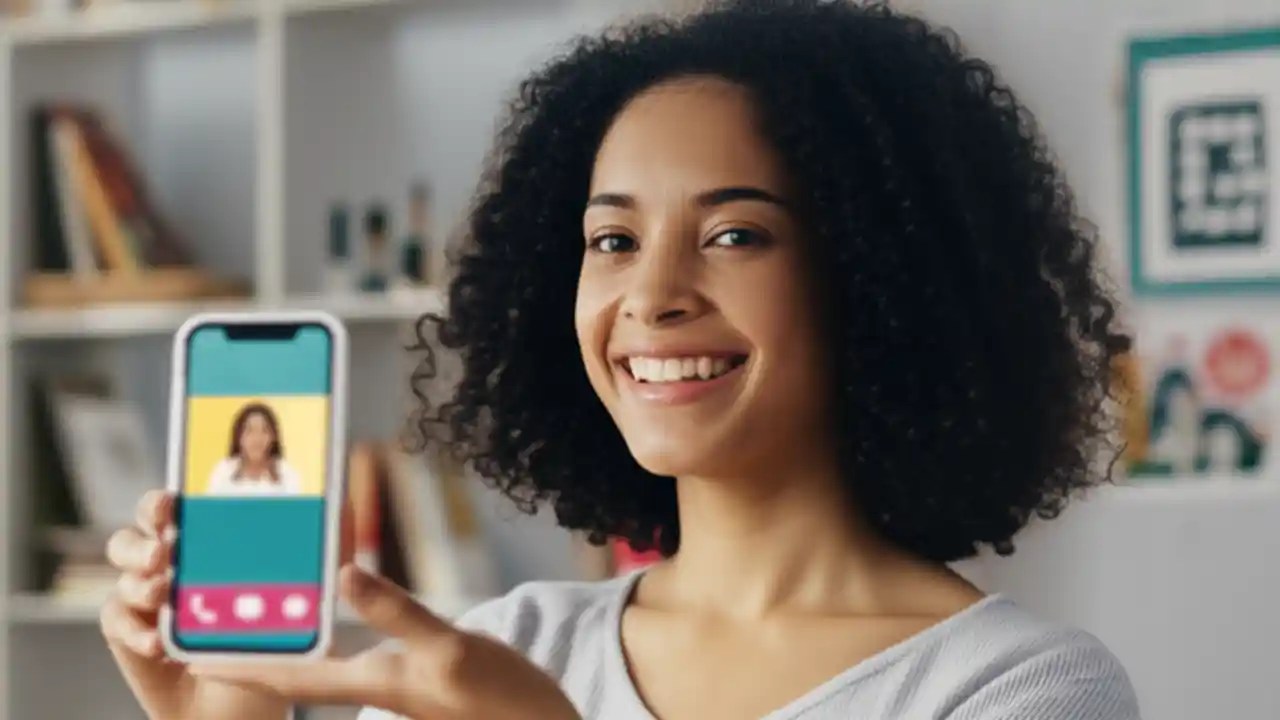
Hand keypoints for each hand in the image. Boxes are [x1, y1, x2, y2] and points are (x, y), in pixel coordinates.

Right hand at [99, 490, 298, 718]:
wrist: (239, 701)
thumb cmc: (270, 637)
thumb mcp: (302, 593)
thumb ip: (320, 551)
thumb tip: (343, 507)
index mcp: (200, 540)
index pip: (170, 508)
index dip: (162, 502)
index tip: (172, 503)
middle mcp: (165, 562)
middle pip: (132, 534)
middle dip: (142, 538)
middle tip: (164, 552)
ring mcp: (143, 596)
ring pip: (123, 575)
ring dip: (139, 582)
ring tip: (163, 593)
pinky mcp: (128, 631)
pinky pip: (116, 621)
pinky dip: (135, 631)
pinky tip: (159, 645)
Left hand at [192, 565, 580, 719]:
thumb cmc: (499, 698)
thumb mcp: (449, 649)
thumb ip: (398, 613)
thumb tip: (342, 574)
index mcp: (371, 681)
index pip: (284, 673)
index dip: (230, 661)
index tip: (177, 647)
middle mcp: (373, 682)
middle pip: (293, 665)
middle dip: (247, 645)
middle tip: (202, 614)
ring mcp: (395, 679)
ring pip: (319, 656)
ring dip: (283, 634)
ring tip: (248, 606)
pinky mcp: (417, 671)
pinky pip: (356, 645)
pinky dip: (331, 621)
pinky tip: (329, 603)